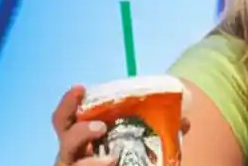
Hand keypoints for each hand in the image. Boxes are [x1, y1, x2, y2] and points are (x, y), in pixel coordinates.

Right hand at [53, 85, 191, 165]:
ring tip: (110, 160)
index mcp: (84, 134)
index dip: (69, 102)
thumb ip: (162, 131)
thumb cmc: (128, 158)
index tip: (80, 89)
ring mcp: (75, 165)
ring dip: (88, 160)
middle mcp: (74, 151)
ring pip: (69, 161)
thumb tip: (184, 122)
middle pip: (63, 135)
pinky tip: (110, 164)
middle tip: (100, 126)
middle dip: (77, 130)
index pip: (68, 116)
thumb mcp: (145, 143)